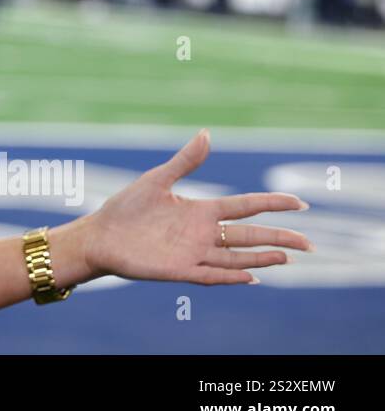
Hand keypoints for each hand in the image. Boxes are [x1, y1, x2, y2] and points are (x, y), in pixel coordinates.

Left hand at [80, 129, 313, 284]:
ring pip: (237, 257)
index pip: (245, 207)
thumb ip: (185, 161)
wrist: (100, 235)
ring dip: (262, 258)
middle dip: (279, 237)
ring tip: (289, 257)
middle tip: (310, 242)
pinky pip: (212, 274)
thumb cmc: (126, 208)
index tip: (299, 203)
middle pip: (249, 235)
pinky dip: (232, 275)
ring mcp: (193, 253)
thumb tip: (207, 133)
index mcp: (200, 210)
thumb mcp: (157, 179)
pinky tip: (253, 276)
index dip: (272, 205)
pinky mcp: (180, 271)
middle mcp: (202, 233)